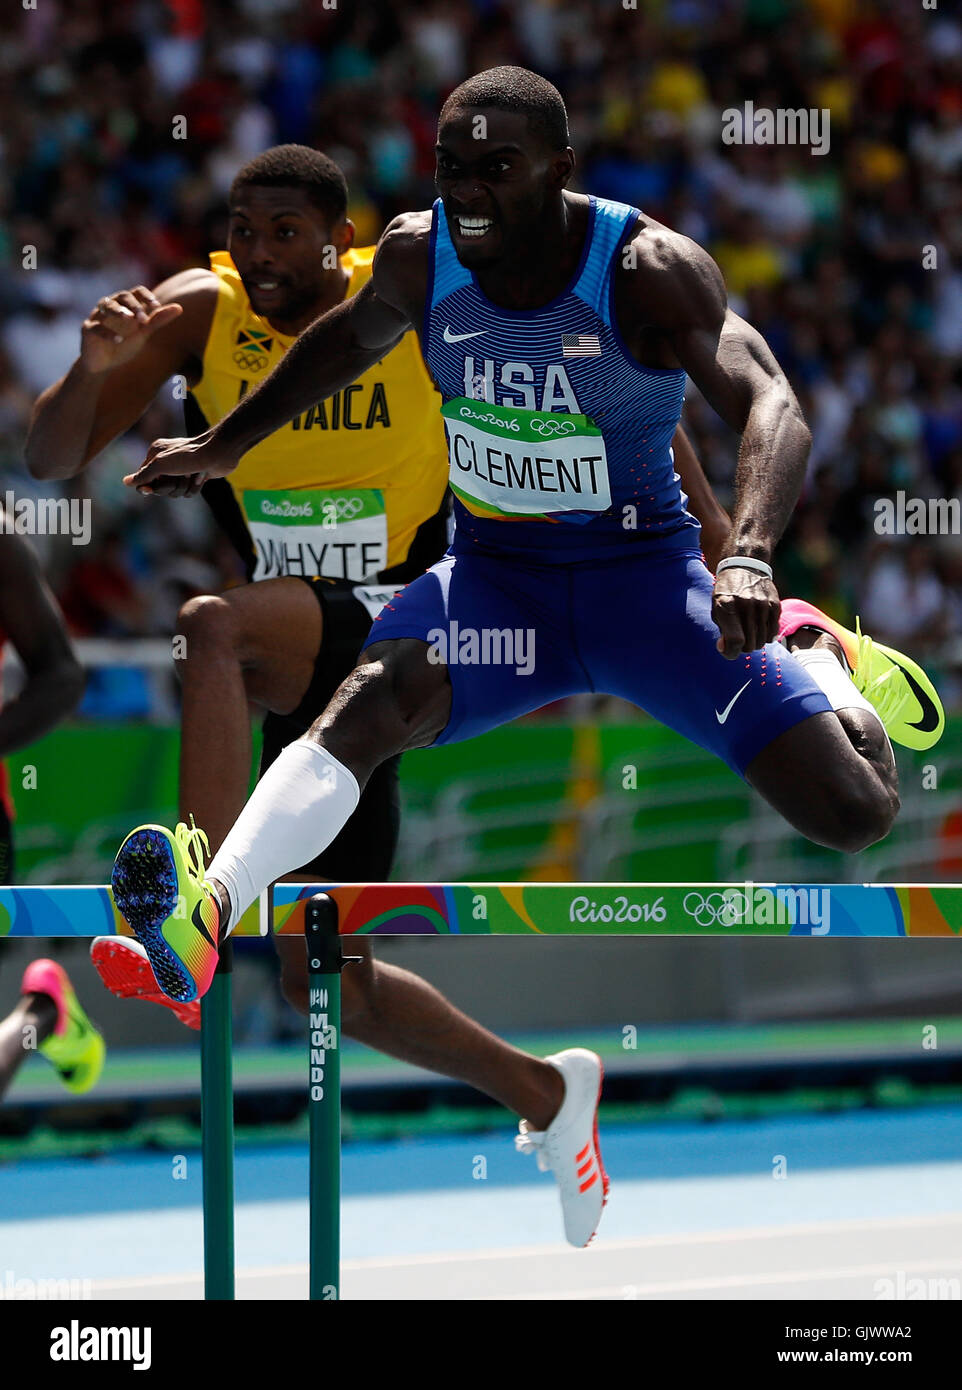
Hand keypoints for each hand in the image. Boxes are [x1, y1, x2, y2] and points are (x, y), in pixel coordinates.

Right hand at [80, 287, 181, 374]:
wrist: (105, 364)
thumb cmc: (124, 344)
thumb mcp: (143, 332)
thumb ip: (158, 320)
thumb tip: (179, 308)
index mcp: (125, 305)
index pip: (135, 292)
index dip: (145, 296)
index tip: (156, 306)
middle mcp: (110, 306)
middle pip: (120, 296)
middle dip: (133, 305)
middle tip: (142, 317)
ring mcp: (97, 316)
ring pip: (105, 307)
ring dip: (118, 312)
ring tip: (129, 319)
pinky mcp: (87, 330)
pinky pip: (95, 328)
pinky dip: (107, 333)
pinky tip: (118, 340)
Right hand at [123, 429, 237, 494]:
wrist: (220, 452)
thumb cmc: (189, 456)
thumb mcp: (161, 465)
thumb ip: (144, 475)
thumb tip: (126, 482)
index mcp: (155, 454)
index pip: (144, 478)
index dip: (149, 486)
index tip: (149, 490)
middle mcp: (167, 461)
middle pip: (160, 488)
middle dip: (171, 486)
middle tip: (181, 475)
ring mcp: (181, 469)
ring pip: (175, 492)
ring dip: (184, 487)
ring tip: (193, 475)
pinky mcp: (195, 476)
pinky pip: (188, 492)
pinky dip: (195, 488)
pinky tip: (201, 477)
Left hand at [712, 564, 780, 657]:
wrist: (744, 566)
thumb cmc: (727, 591)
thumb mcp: (716, 607)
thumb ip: (722, 630)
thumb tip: (727, 650)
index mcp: (727, 606)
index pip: (735, 640)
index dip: (731, 653)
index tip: (729, 652)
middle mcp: (746, 605)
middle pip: (750, 644)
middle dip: (743, 648)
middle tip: (739, 641)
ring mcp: (762, 605)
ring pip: (762, 641)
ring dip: (755, 643)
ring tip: (748, 633)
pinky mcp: (775, 605)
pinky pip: (773, 633)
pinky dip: (766, 636)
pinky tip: (759, 628)